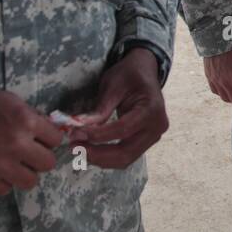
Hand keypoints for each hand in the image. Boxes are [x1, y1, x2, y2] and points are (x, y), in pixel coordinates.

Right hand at [0, 87, 62, 195]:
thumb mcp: (8, 101)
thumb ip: (30, 115)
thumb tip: (48, 130)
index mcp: (25, 121)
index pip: (56, 139)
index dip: (49, 139)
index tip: (40, 139)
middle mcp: (16, 144)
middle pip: (48, 163)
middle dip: (40, 158)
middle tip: (29, 154)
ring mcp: (0, 165)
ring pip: (31, 181)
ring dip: (24, 173)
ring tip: (14, 165)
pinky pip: (6, 189)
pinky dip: (3, 181)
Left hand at [72, 48, 167, 168]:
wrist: (144, 72)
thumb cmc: (129, 74)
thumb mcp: (112, 85)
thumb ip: (100, 109)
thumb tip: (79, 129)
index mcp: (152, 109)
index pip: (122, 129)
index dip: (97, 135)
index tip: (75, 134)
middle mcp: (157, 127)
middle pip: (125, 152)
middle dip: (97, 154)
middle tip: (74, 147)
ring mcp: (153, 137)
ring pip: (125, 159)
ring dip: (100, 159)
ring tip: (79, 150)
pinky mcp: (145, 142)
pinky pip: (126, 156)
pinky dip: (107, 157)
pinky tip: (90, 150)